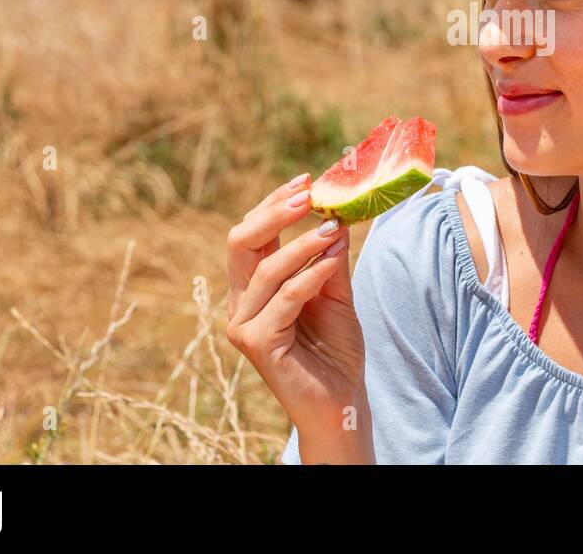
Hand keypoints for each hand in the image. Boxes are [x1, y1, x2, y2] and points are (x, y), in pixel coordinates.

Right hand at [226, 173, 373, 462]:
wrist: (341, 400)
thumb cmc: (335, 348)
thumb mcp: (335, 292)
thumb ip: (329, 257)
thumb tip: (335, 214)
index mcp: (253, 287)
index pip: (251, 234)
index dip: (273, 204)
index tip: (305, 180)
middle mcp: (241, 302)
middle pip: (241, 242)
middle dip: (274, 213)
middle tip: (309, 194)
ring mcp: (244, 324)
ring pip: (265, 268)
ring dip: (303, 244)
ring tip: (334, 229)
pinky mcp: (258, 343)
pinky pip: (285, 298)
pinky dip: (310, 275)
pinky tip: (333, 260)